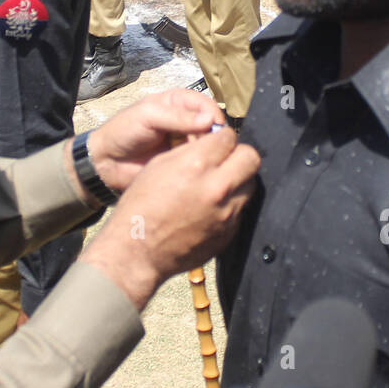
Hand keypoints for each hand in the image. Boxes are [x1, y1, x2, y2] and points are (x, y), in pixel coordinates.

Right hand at [79, 127, 259, 310]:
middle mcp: (217, 187)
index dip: (222, 139)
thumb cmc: (140, 207)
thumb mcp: (158, 166)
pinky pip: (240, 210)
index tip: (216, 145)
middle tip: (225, 161)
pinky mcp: (229, 233)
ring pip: (250, 184)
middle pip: (250, 158)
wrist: (137, 251)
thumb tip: (211, 143)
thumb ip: (190, 150)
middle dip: (238, 155)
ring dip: (237, 181)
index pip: (229, 137)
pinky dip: (230, 205)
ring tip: (217, 186)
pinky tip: (210, 209)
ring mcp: (227, 213)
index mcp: (196, 165)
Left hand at [86, 89, 225, 192]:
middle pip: (212, 127)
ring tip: (195, 161)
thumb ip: (177, 117)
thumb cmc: (123, 131)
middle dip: (212, 138)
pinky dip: (200, 166)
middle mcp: (186, 121)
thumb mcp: (148, 116)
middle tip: (202, 150)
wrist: (107, 161)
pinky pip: (199, 163)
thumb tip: (209, 121)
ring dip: (207, 153)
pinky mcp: (183, 162)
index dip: (213, 117)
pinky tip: (194, 171)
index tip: (213, 131)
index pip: (207, 105)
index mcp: (179, 102)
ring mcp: (185, 143)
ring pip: (209, 146)